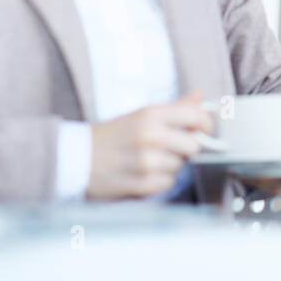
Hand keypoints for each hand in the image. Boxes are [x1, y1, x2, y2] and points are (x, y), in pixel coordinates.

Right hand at [86, 89, 212, 199]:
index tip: (204, 129)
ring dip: (171, 166)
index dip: (206, 124)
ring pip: (181, 166)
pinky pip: (168, 183)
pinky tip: (144, 174)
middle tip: (171, 148)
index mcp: (151, 114)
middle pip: (194, 145)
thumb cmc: (111, 136)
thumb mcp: (140, 114)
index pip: (197, 116)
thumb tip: (200, 95)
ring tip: (151, 161)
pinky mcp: (140, 184)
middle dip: (186, 148)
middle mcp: (150, 136)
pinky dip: (160, 181)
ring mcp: (146, 162)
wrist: (74, 159)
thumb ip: (174, 106)